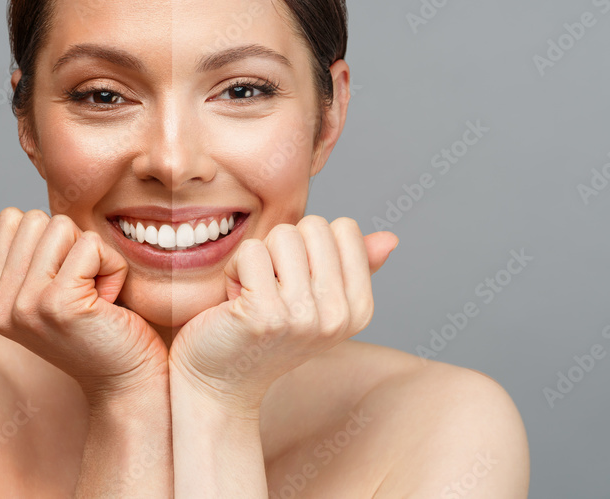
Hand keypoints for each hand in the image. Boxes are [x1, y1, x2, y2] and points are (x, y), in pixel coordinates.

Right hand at [0, 208, 168, 405]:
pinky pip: (91, 245)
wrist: (127, 382)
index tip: (68, 283)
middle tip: (86, 291)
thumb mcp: (50, 288)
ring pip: (63, 227)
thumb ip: (17, 255)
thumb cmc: (97, 332)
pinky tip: (110, 304)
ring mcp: (25, 305)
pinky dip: (113, 267)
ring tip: (97, 297)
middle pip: (37, 220)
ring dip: (95, 257)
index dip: (53, 242)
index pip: (12, 220)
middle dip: (73, 245)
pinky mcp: (59, 304)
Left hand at [168, 216, 397, 411]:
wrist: (220, 384)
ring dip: (258, 258)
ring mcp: (303, 316)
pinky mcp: (264, 315)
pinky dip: (234, 269)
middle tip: (270, 287)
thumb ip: (351, 267)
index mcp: (359, 310)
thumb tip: (389, 238)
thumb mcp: (317, 301)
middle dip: (283, 247)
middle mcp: (338, 316)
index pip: (345, 228)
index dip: (310, 243)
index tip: (294, 279)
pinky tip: (234, 301)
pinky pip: (251, 252)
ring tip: (253, 294)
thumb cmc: (264, 335)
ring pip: (282, 235)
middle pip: (314, 226)